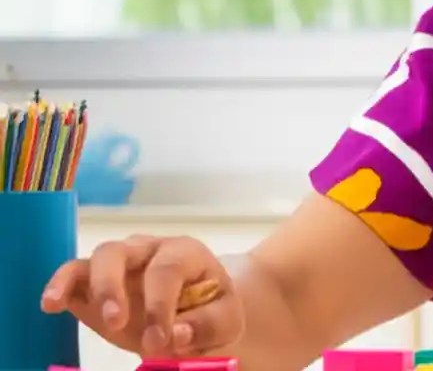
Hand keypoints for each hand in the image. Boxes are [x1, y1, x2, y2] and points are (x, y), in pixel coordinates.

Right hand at [41, 234, 244, 357]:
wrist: (198, 312)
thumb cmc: (211, 310)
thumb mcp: (225, 320)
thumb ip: (207, 325)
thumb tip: (176, 334)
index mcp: (185, 253)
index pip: (167, 269)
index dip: (161, 304)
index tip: (160, 340)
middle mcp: (149, 249)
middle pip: (121, 251)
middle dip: (113, 286)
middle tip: (117, 323)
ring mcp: (120, 263)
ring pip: (95, 258)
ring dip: (89, 287)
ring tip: (80, 314)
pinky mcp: (96, 282)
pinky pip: (74, 274)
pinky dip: (60, 285)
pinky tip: (51, 304)